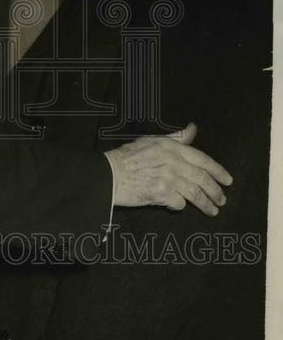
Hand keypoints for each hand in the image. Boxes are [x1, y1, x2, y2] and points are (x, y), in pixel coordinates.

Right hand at [105, 123, 232, 215]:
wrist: (110, 174)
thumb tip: (193, 129)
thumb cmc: (128, 156)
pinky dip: (181, 206)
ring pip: (196, 194)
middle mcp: (173, 162)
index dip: (218, 171)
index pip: (203, 159)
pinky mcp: (161, 195)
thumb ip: (176, 138)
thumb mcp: (152, 140)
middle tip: (222, 200)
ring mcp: (168, 179)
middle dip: (216, 191)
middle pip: (203, 179)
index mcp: (172, 147)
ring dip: (206, 204)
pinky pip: (179, 203)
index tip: (228, 180)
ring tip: (213, 210)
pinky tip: (180, 206)